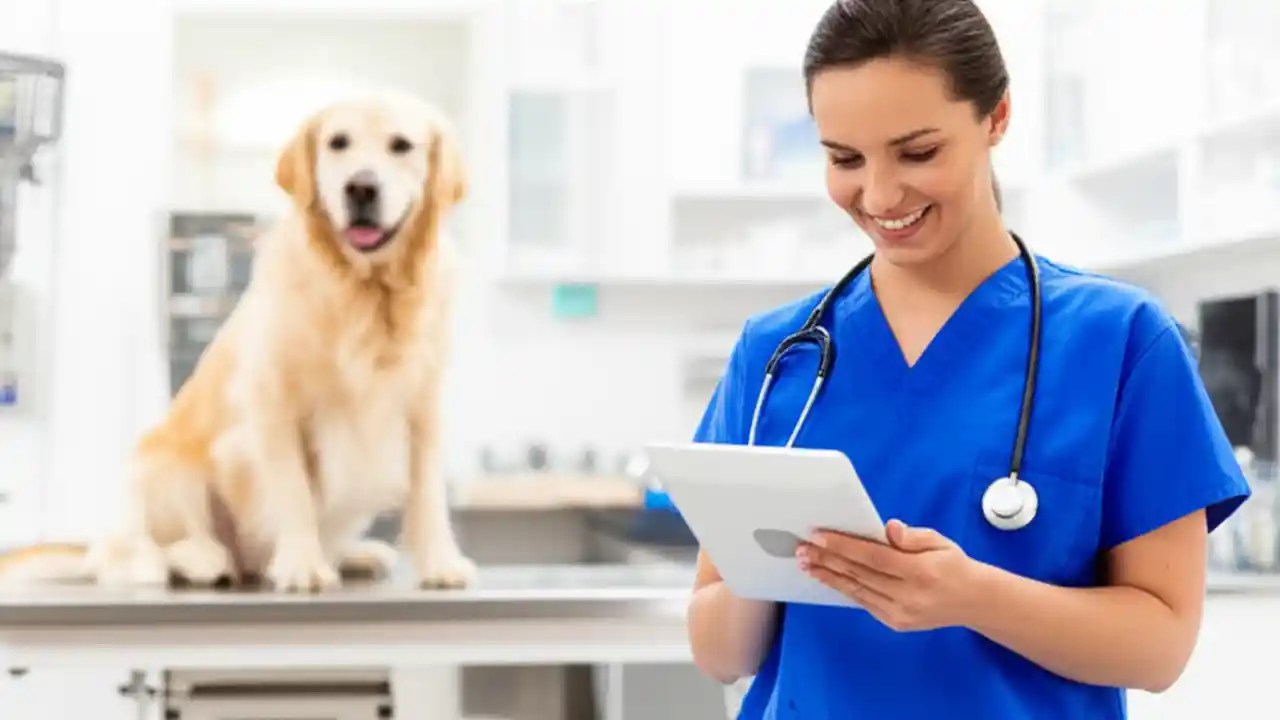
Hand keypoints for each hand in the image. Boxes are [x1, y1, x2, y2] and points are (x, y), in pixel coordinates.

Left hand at [798, 519, 980, 631]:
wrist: (973, 602)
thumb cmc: (954, 566)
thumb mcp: (940, 542)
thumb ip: (912, 536)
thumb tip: (887, 528)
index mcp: (920, 572)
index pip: (874, 557)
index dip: (844, 546)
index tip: (819, 536)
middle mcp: (908, 595)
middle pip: (859, 574)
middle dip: (827, 560)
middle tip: (802, 549)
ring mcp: (900, 613)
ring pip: (856, 591)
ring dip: (828, 576)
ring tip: (806, 564)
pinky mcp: (895, 622)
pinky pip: (863, 602)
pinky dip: (844, 588)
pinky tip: (828, 577)